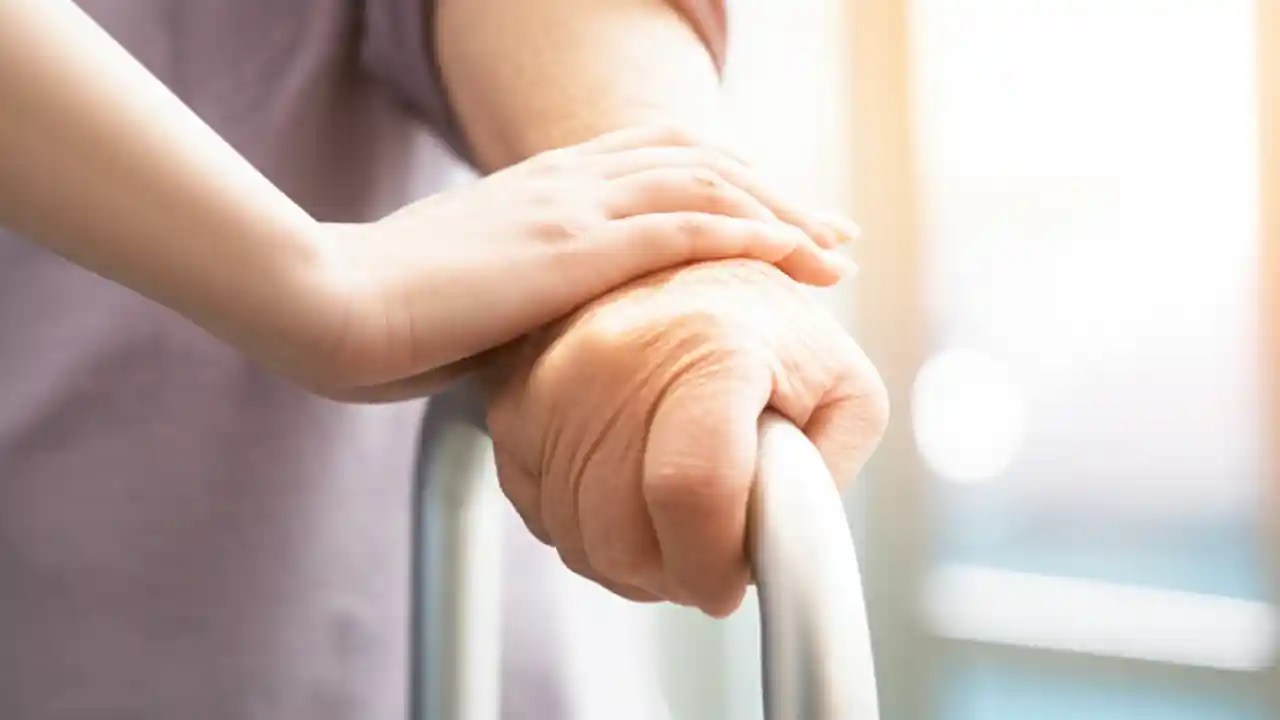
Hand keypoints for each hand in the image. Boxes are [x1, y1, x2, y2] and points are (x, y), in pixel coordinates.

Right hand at [297, 126, 856, 399]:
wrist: (327, 304)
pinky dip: (749, 233)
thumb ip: (511, 298)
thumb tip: (530, 334)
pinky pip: (686, 226)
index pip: (651, 164)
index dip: (721, 185)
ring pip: (708, 185)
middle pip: (697, 162)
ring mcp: (572, 208)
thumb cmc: (379, 312)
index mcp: (538, 188)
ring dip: (781, 212)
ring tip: (834, 248)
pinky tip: (793, 252)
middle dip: (772, 192)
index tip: (770, 218)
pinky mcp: (574, 249)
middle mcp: (565, 181)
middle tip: (828, 230)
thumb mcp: (462, 294)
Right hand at [484, 259, 888, 616]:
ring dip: (634, 562)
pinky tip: (631, 495)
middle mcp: (614, 358)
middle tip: (710, 557)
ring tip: (677, 522)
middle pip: (625, 539)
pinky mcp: (512, 406)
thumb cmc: (765, 331)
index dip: (713, 563)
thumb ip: (829, 470)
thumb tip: (782, 548)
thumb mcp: (841, 384)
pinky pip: (544, 518)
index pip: (693, 489)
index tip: (729, 579)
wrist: (679, 269)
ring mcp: (552, 384)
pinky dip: (590, 530)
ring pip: (580, 543)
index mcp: (711, 347)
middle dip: (678, 576)